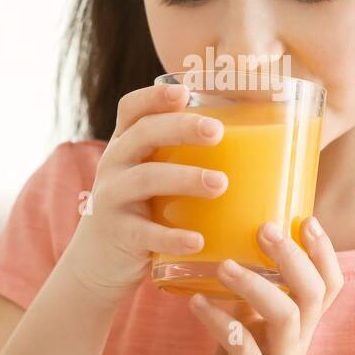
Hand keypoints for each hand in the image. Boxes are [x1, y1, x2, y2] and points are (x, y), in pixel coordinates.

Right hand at [59, 83, 227, 306]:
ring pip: (146, 179)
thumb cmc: (142, 212)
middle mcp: (114, 165)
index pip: (132, 109)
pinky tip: (199, 240)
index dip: (154, 96)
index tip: (185, 91)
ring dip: (185, 178)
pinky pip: (146, 233)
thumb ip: (182, 160)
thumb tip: (255, 150)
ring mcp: (112, 199)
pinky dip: (173, 236)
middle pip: (143, 134)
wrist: (99, 264)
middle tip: (217, 132)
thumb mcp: (152, 180)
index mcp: (125, 146)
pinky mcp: (119, 235)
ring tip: (220, 184)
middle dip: (180, 128)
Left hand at [188, 215, 344, 354]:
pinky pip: (243, 352)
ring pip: (285, 319)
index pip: (330, 283)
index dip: (325, 251)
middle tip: (266, 228)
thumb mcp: (255, 331)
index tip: (307, 217)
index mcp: (301, 325)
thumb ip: (250, 297)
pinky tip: (196, 303)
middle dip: (294, 258)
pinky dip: (220, 324)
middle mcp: (297, 341)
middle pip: (314, 294)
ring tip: (224, 264)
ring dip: (256, 287)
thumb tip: (230, 248)